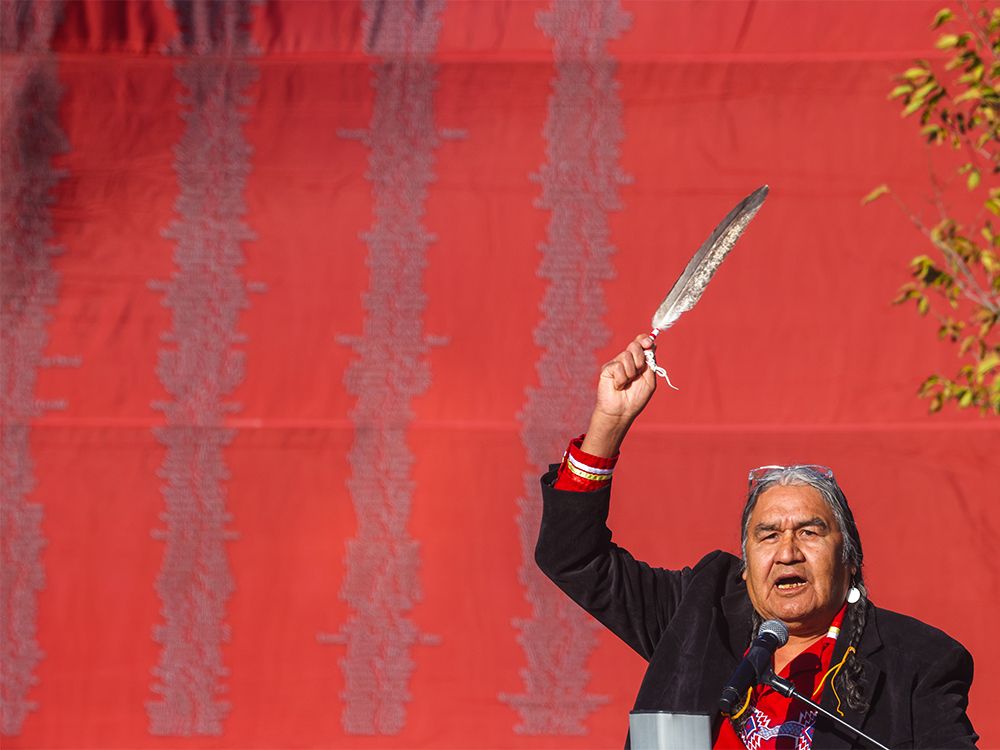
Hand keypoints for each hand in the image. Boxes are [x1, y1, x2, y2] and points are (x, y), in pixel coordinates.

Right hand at [581, 334, 656, 456]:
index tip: (648, 342)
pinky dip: (622, 379)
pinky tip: (618, 386)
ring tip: (628, 383)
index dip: (644, 339)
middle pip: (634, 345)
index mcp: (638, 361)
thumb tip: (653, 344)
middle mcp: (627, 360)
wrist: (622, 411)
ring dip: (631, 372)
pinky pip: (618, 367)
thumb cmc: (636, 398)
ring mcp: (616, 363)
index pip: (640, 343)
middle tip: (639, 372)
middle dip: (640, 358)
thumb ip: (651, 362)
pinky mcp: (607, 369)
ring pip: (626, 356)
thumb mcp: (649, 379)